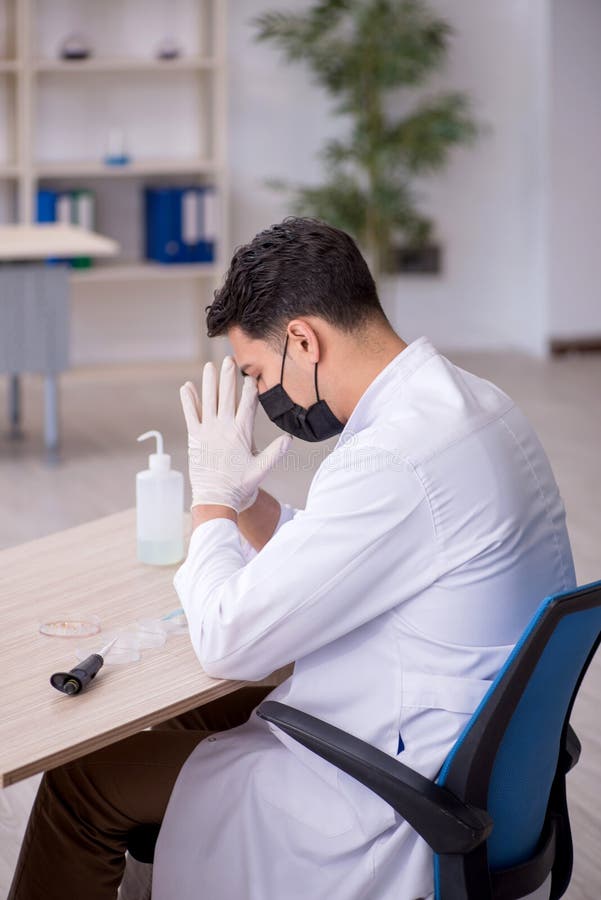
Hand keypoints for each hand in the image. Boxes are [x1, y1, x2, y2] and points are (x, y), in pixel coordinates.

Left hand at [179, 356, 291, 512]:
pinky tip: (186, 387)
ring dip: (208, 382)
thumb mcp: (261, 469)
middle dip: (228, 376)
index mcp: (241, 433)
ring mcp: (207, 431)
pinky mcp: (195, 438)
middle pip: (226, 396)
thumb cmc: (240, 485)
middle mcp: (223, 428)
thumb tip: (289, 438)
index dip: (249, 388)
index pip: (247, 404)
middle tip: (229, 359)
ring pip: (207, 401)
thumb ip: (275, 452)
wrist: (216, 498)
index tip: (250, 375)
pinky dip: (188, 400)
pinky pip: (190, 415)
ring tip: (209, 366)